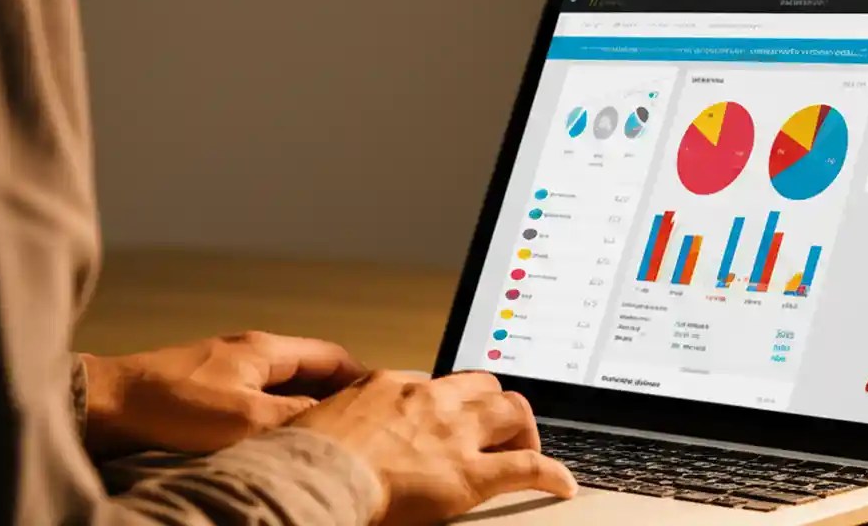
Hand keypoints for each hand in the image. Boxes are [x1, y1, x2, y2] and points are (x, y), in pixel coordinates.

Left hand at [82, 331, 365, 456]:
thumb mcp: (248, 418)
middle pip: (308, 371)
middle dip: (334, 397)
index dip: (360, 377)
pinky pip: (253, 401)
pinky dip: (271, 419)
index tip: (380, 400)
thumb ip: (298, 418)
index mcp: (265, 349)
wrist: (104, 407)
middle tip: (354, 425)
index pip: (331, 356)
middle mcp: (248, 352)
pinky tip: (271, 443)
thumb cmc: (172, 408)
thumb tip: (336, 421)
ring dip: (301, 411)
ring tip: (317, 439)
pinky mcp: (201, 390)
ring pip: (280, 389)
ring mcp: (223, 369)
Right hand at [292, 370, 576, 524]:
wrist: (313, 476)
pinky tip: (562, 483)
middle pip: (482, 386)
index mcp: (391, 386)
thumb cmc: (305, 458)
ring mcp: (453, 433)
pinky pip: (526, 467)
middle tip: (496, 429)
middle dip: (493, 405)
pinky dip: (551, 474)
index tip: (449, 414)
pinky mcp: (469, 473)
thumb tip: (334, 426)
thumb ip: (341, 417)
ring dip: (523, 430)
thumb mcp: (317, 420)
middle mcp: (430, 400)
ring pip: (512, 411)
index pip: (435, 384)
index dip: (448, 401)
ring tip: (527, 448)